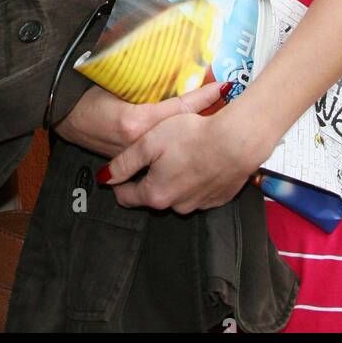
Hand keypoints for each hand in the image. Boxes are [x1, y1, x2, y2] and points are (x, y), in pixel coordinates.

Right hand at [52, 80, 222, 158]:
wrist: (59, 113)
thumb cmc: (83, 93)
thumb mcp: (114, 80)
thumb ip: (143, 80)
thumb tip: (170, 62)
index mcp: (137, 121)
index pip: (180, 108)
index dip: (202, 97)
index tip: (221, 87)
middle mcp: (139, 142)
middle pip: (180, 128)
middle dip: (202, 116)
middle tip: (222, 101)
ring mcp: (133, 153)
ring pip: (169, 142)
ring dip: (187, 129)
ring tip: (210, 117)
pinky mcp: (127, 159)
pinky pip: (155, 149)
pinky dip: (169, 139)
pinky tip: (182, 133)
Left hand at [102, 100, 275, 213]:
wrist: (237, 141)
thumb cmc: (191, 136)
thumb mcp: (149, 142)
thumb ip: (125, 163)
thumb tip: (104, 178)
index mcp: (156, 194)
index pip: (127, 197)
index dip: (119, 183)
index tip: (119, 172)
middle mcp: (177, 206)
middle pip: (153, 194)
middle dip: (150, 178)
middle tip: (154, 154)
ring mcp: (200, 204)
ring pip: (177, 193)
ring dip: (174, 178)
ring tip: (179, 153)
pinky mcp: (219, 198)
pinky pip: (199, 192)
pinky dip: (195, 179)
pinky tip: (200, 159)